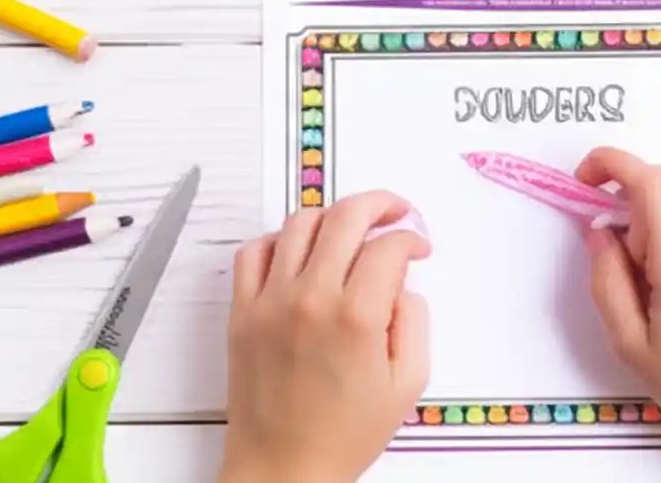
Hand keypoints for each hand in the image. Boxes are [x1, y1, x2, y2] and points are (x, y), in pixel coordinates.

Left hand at [220, 192, 430, 482]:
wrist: (284, 468)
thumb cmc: (343, 436)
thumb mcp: (408, 383)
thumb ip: (414, 321)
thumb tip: (401, 284)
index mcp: (357, 317)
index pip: (389, 246)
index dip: (412, 238)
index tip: (417, 247)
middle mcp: (311, 299)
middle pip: (347, 216)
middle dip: (380, 204)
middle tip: (395, 211)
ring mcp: (271, 301)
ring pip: (301, 222)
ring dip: (333, 214)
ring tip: (351, 226)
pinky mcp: (242, 311)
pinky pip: (254, 251)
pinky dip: (280, 238)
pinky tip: (299, 249)